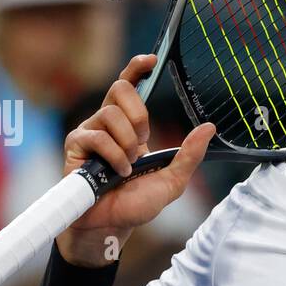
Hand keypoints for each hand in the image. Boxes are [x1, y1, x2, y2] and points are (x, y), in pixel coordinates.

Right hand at [56, 54, 216, 266]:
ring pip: (110, 114)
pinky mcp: (76, 145)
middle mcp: (108, 123)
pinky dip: (114, 156)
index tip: (151, 59)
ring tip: (128, 167)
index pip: (129, 85)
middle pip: (120, 89)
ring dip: (127, 143)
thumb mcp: (172, 180)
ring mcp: (90, 132)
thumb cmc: (137, 204)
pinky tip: (117, 174)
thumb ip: (189, 154)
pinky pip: (97, 135)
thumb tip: (210, 127)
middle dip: (138, 114)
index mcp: (130, 125)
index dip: (136, 67)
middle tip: (143, 142)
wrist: (112, 226)